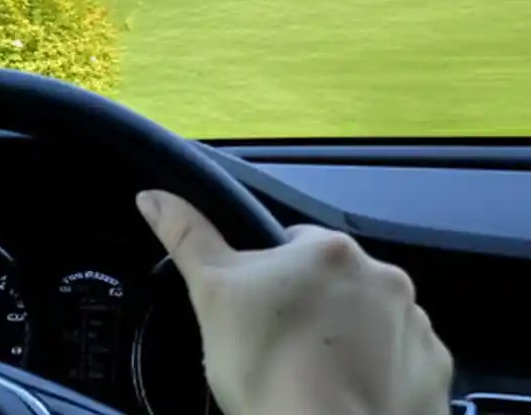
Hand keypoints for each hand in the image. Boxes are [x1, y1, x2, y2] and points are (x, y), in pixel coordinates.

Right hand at [135, 190, 451, 414]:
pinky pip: (403, 359)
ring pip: (372, 319)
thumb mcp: (211, 295)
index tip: (257, 314)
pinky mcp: (436, 371)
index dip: (269, 279)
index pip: (293, 246)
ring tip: (315, 375)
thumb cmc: (265, 365)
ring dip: (349, 337)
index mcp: (328, 249)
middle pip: (336, 282)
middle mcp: (384, 276)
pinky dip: (381, 371)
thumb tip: (151, 195)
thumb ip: (186, 237)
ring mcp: (417, 325)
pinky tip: (348, 393)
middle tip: (279, 347)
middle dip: (312, 307)